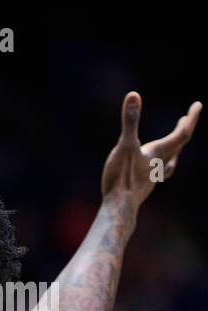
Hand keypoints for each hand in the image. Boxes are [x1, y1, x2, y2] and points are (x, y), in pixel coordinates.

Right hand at [100, 92, 199, 208]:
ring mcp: (151, 177)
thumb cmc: (122, 178)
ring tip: (175, 145)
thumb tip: (133, 94)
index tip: (197, 105)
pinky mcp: (142, 187)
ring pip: (170, 161)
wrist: (118, 209)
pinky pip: (156, 173)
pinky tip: (151, 171)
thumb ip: (130, 121)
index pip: (183, 133)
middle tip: (187, 118)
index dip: (191, 118)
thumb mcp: (124, 145)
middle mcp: (159, 164)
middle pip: (179, 145)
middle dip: (184, 130)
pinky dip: (159, 166)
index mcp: (158, 152)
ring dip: (175, 150)